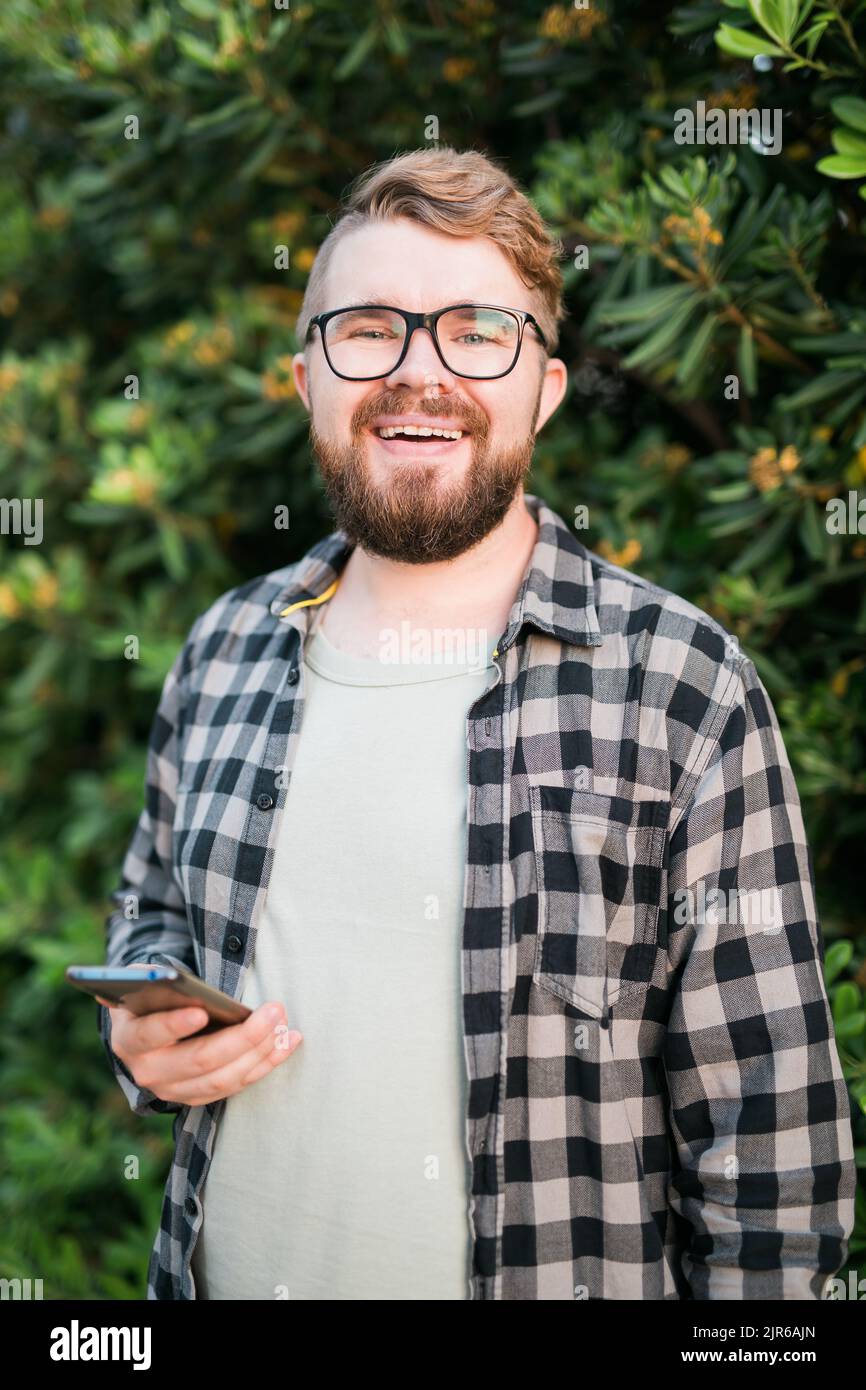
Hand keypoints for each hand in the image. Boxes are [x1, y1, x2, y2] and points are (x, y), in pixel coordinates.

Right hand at [97, 969, 300, 1105]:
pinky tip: (288, 1041)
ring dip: (261, 1052)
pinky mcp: (196, 1097)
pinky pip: (236, 1086)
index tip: (201, 1012)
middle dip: (242, 1036)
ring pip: (223, 1079)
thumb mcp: (146, 984)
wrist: (146, 1028)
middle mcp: (148, 1071)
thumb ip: (155, 980)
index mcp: (129, 1039)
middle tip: (274, 1011)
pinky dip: (266, 1064)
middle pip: (199, 1060)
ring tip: (285, 1025)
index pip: (150, 1034)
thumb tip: (172, 978)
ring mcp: (173, 1089)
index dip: (174, 1025)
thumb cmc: (152, 997)